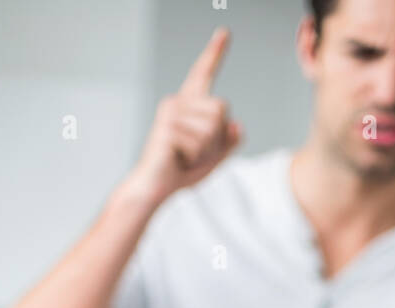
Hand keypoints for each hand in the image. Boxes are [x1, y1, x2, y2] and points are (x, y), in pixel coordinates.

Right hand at [125, 27, 242, 207]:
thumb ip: (227, 143)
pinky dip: (195, 159)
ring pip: (213, 128)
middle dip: (218, 139)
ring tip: (186, 157)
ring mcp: (170, 113)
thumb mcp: (212, 158)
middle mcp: (177, 102)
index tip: (224, 33)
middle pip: (221, 110)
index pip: (203, 74)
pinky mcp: (167, 127)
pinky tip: (178, 160)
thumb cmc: (181, 171)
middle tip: (196, 154)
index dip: (214, 54)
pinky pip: (199, 143)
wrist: (155, 187)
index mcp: (188, 105)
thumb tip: (239, 127)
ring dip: (206, 151)